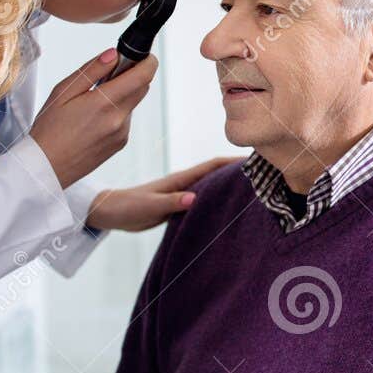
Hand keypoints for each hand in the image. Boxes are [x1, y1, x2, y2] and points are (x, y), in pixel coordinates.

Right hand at [29, 48, 159, 188]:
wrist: (45, 168)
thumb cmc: (48, 129)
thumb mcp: (63, 92)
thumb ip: (91, 70)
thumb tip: (114, 54)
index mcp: (104, 104)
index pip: (143, 76)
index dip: (147, 61)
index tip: (141, 54)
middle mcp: (119, 120)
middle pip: (142, 87)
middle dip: (132, 75)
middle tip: (108, 73)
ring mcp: (122, 134)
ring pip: (132, 103)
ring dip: (122, 94)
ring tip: (93, 100)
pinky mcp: (121, 143)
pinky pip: (126, 119)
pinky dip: (116, 111)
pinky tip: (93, 118)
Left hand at [85, 155, 241, 232]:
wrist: (109, 213)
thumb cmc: (126, 208)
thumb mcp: (148, 206)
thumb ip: (170, 202)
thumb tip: (194, 198)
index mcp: (180, 180)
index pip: (212, 165)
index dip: (233, 161)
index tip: (255, 160)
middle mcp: (184, 184)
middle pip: (217, 174)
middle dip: (238, 172)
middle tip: (263, 176)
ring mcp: (181, 194)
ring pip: (211, 188)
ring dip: (229, 187)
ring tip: (252, 192)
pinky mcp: (178, 206)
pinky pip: (203, 201)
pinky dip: (216, 201)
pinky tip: (225, 209)